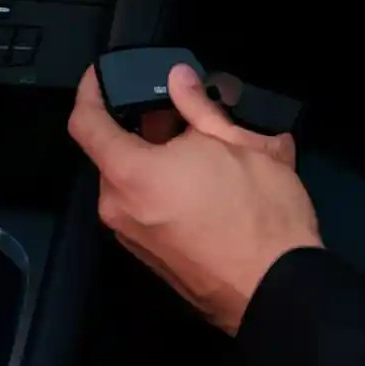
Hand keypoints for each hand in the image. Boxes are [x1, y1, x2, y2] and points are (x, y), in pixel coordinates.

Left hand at [68, 63, 322, 334]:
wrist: (280, 290)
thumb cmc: (259, 211)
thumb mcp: (238, 142)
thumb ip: (197, 106)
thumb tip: (178, 78)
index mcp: (129, 173)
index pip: (85, 122)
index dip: (89, 90)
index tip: (101, 75)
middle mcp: (118, 207)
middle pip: (112, 153)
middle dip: (140, 129)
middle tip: (180, 115)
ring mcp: (131, 237)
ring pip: (130, 182)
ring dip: (156, 161)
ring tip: (203, 151)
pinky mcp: (149, 258)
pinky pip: (143, 210)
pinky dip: (162, 190)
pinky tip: (204, 187)